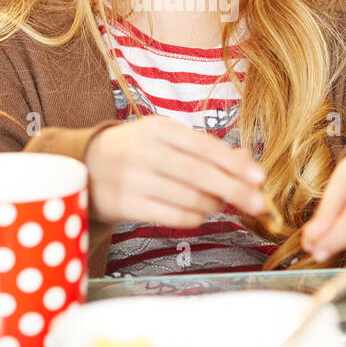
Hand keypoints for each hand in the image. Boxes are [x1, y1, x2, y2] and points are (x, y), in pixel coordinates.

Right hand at [84, 116, 266, 227]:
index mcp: (156, 128)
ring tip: (218, 203)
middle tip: (259, 203)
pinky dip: (195, 218)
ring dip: (213, 205)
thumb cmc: (136, 150)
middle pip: (200, 175)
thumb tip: (245, 162)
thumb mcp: (165, 138)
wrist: (86, 165)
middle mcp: (143, 152)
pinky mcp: (125, 206)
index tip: (259, 178)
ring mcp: (132, 180)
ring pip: (190, 199)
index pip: (204, 147)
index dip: (234, 164)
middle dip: (234, 190)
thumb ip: (204, 148)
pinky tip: (199, 212)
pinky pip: (173, 217)